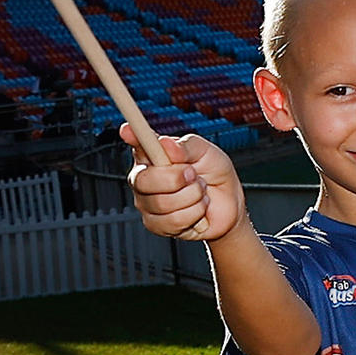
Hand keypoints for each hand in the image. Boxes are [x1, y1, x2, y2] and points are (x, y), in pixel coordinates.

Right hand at [121, 125, 243, 244]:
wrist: (228, 206)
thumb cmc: (214, 174)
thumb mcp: (207, 152)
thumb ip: (187, 146)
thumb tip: (166, 143)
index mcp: (152, 155)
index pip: (137, 144)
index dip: (131, 136)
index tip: (127, 129)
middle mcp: (144, 178)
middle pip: (143, 180)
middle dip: (175, 178)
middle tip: (193, 174)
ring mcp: (147, 203)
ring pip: (162, 203)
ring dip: (191, 196)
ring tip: (199, 192)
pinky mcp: (156, 225)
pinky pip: (173, 221)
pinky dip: (194, 213)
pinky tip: (197, 208)